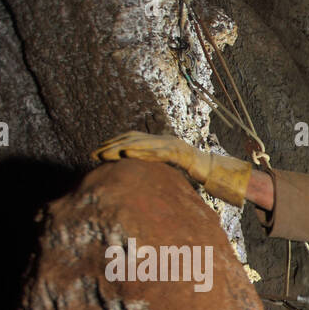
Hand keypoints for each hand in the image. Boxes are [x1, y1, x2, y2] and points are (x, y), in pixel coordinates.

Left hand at [91, 131, 251, 205]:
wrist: (215, 170)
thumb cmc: (193, 171)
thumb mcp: (169, 168)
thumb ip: (155, 165)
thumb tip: (137, 171)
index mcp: (159, 140)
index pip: (131, 138)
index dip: (112, 143)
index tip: (95, 151)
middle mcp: (163, 138)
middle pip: (133, 139)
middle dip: (111, 146)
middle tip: (93, 154)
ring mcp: (171, 144)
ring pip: (142, 144)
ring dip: (121, 149)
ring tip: (105, 155)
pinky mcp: (179, 153)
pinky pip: (158, 152)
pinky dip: (142, 153)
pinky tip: (128, 155)